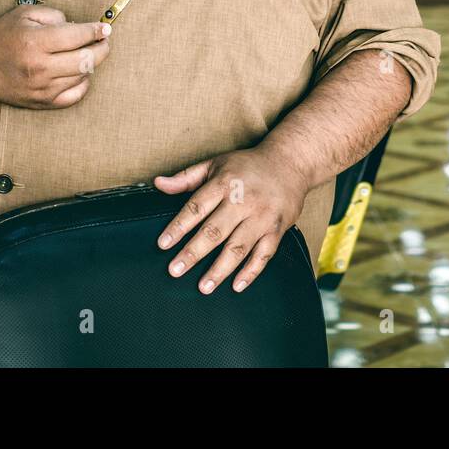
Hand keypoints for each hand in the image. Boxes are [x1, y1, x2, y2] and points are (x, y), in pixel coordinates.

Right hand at [0, 5, 110, 108]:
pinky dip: (83, 83)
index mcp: (35, 42)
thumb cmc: (2, 35)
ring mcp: (42, 88)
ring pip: (83, 76)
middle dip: (101, 48)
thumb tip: (80, 27)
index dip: (96, 30)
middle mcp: (40, 67)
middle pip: (87, 59)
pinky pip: (75, 95)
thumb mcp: (25, 13)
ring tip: (88, 53)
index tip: (105, 28)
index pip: (78, 36)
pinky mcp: (42, 103)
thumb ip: (55, 15)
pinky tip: (78, 72)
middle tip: (103, 41)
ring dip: (91, 63)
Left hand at [154, 146, 310, 293]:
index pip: (196, 207)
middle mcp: (242, 201)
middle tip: (176, 270)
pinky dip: (251, 271)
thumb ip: (186, 178)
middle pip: (215, 230)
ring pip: (238, 246)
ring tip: (204, 286)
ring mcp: (261, 217)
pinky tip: (237, 285)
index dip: (178, 227)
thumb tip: (158, 184)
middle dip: (193, 252)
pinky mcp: (277, 229)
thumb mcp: (215, 164)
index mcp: (224, 184)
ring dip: (220, 269)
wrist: (290, 162)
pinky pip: (264, 254)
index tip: (163, 244)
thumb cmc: (248, 166)